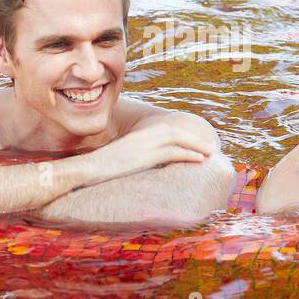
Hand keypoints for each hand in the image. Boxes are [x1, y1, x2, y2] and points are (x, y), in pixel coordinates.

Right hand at [89, 119, 214, 180]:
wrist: (89, 169)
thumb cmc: (102, 168)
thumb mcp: (123, 157)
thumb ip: (137, 156)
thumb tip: (148, 165)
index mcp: (139, 134)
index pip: (167, 129)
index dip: (184, 135)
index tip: (196, 142)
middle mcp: (143, 135)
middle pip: (175, 131)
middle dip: (194, 138)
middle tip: (210, 147)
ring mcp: (144, 144)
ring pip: (177, 139)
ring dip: (196, 145)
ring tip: (210, 153)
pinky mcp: (145, 156)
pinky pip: (172, 153)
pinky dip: (188, 155)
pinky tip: (199, 159)